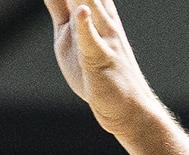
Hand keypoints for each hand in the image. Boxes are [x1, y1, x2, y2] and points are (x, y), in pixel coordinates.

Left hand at [46, 0, 158, 135]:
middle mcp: (105, 20)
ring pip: (91, 6)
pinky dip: (85, 27)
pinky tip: (81, 12)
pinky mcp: (101, 60)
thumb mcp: (70, 35)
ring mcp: (105, 39)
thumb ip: (60, 9)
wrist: (128, 110)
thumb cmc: (99, 73)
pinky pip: (92, 41)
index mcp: (100, 11)